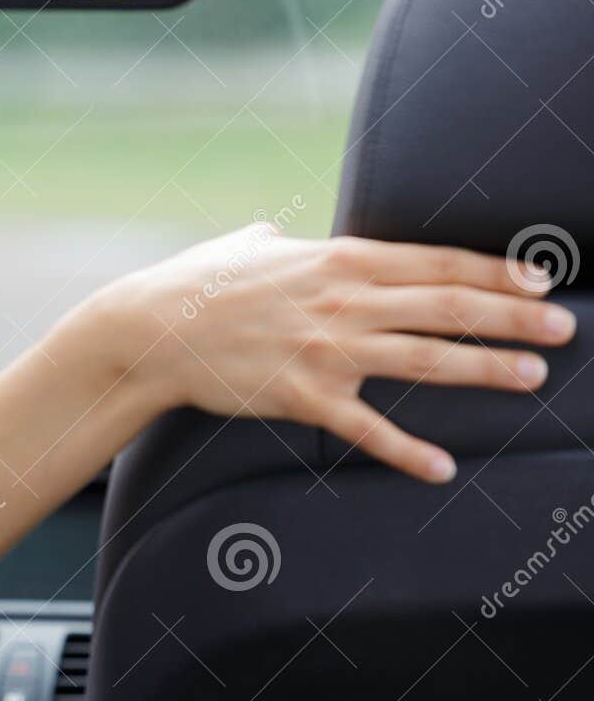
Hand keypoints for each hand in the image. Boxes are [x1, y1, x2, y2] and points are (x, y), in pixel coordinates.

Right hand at [90, 227, 575, 482]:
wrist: (149, 331)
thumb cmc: (193, 283)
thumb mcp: (243, 246)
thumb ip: (274, 239)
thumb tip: (274, 232)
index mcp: (337, 258)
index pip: (435, 261)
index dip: (493, 272)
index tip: (537, 281)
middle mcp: (342, 300)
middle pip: (447, 306)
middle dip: (513, 317)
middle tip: (564, 327)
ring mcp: (325, 350)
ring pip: (425, 358)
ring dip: (485, 368)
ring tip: (532, 378)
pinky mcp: (302, 397)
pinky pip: (367, 428)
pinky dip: (408, 451)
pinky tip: (442, 468)